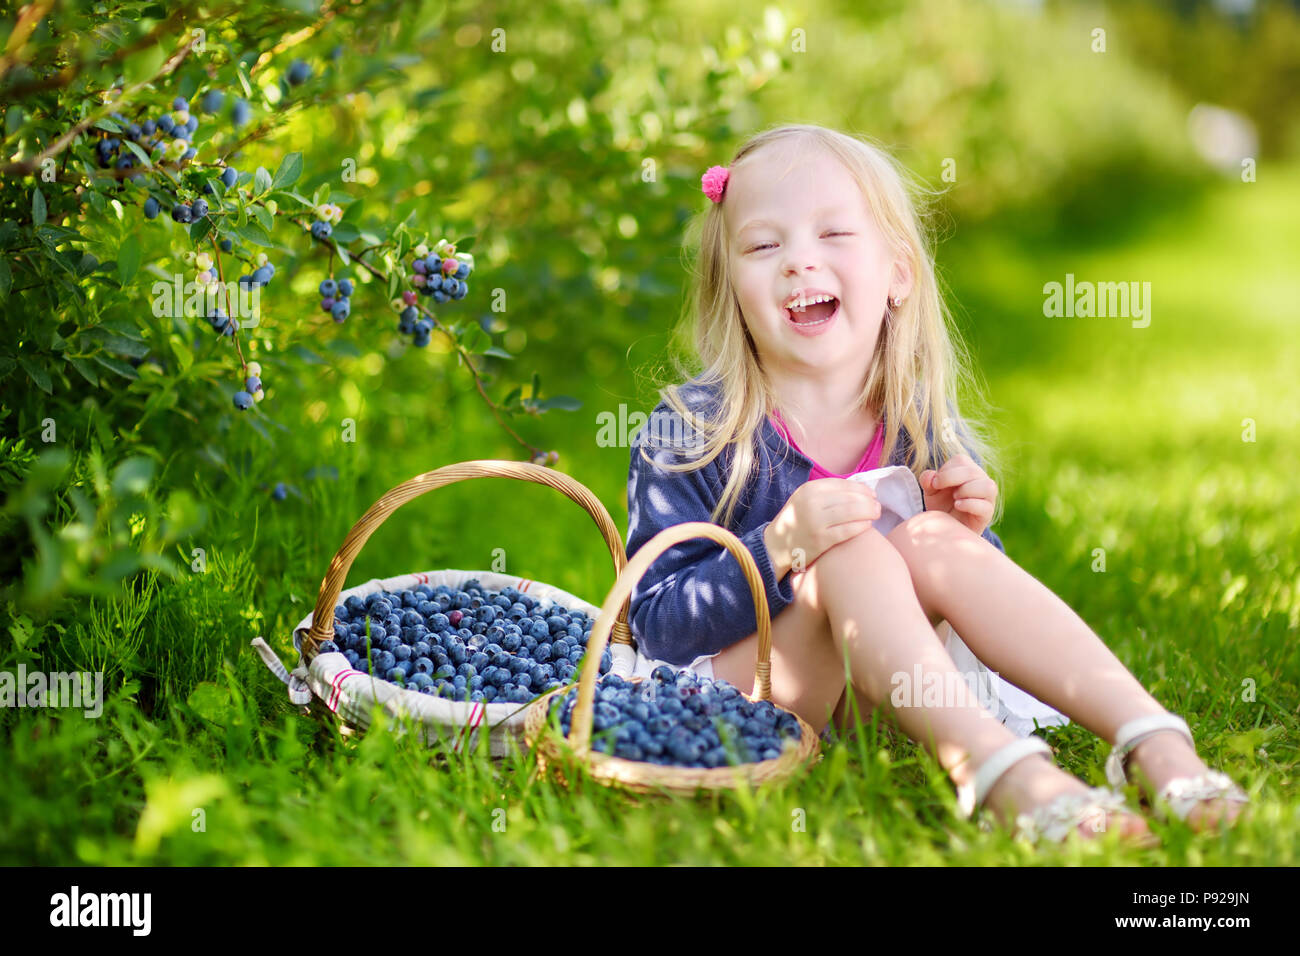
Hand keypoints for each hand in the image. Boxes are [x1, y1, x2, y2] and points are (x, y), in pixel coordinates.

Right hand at [764, 479, 880, 578]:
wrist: (775, 546)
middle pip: (850, 497)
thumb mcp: (805, 499)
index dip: (861, 489)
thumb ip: (827, 493)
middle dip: (868, 501)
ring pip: (852, 512)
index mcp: (808, 489)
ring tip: (876, 514)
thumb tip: (860, 489)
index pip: (843, 484)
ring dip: (869, 512)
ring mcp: (815, 521)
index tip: (871, 494)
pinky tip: (867, 526)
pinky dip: (862, 526)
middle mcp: (811, 502)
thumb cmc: (797, 521)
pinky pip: (848, 530)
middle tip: (877, 506)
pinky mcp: (821, 540)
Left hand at [920, 454, 996, 536]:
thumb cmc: (942, 505)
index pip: (961, 461)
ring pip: (987, 486)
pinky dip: (969, 504)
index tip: (934, 483)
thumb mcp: (931, 492)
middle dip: (951, 478)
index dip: (945, 470)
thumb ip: (927, 481)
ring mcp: (987, 497)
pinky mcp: (988, 513)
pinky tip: (958, 506)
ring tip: (954, 498)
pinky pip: (985, 506)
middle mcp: (981, 479)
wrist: (948, 528)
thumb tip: (930, 476)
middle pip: (972, 471)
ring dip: (966, 490)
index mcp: (968, 469)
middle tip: (938, 487)